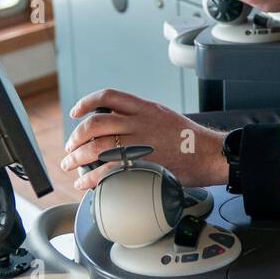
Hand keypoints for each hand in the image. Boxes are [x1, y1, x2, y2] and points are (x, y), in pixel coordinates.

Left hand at [61, 89, 227, 190]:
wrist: (209, 154)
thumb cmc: (190, 139)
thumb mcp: (165, 117)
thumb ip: (142, 117)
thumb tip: (119, 123)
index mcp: (145, 108)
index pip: (109, 96)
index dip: (87, 102)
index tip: (76, 112)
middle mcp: (140, 122)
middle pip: (95, 123)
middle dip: (76, 136)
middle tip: (70, 147)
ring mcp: (139, 144)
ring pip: (95, 146)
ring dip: (76, 157)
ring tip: (70, 164)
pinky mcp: (140, 165)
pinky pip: (106, 171)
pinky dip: (89, 178)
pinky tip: (85, 183)